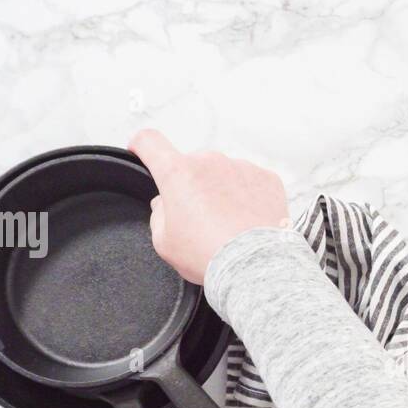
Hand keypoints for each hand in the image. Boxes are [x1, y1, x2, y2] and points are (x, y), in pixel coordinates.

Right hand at [129, 129, 289, 284]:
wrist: (255, 266)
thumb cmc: (211, 255)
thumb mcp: (164, 242)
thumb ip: (158, 214)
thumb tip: (164, 204)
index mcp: (178, 173)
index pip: (149, 142)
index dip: (142, 146)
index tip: (143, 151)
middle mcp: (209, 162)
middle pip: (191, 165)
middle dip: (191, 186)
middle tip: (199, 218)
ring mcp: (240, 167)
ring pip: (222, 173)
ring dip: (220, 191)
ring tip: (227, 224)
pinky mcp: (265, 178)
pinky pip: (249, 182)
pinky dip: (246, 197)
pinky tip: (245, 221)